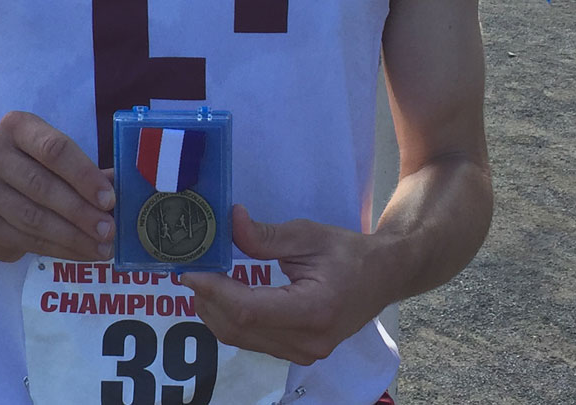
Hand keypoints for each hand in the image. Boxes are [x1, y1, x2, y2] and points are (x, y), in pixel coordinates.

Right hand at [0, 111, 113, 261]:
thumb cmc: (27, 168)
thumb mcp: (50, 158)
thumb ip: (83, 170)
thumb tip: (123, 189)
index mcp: (15, 126)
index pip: (54, 149)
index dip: (84, 176)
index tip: (109, 200)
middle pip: (42, 186)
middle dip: (81, 212)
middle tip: (109, 231)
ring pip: (32, 218)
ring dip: (72, 237)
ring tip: (101, 247)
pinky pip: (22, 240)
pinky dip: (56, 250)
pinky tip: (78, 252)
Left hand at [177, 206, 390, 364]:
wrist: (384, 277)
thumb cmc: (349, 253)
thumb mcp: (309, 235)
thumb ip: (266, 236)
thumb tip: (230, 223)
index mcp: (314, 310)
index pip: (249, 310)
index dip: (214, 291)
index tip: (191, 270)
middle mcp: (308, 341)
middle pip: (239, 328)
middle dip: (208, 300)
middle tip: (191, 270)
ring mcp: (304, 353)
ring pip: (242, 339)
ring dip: (216, 311)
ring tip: (204, 280)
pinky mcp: (298, 353)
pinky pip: (253, 341)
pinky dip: (232, 319)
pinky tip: (224, 296)